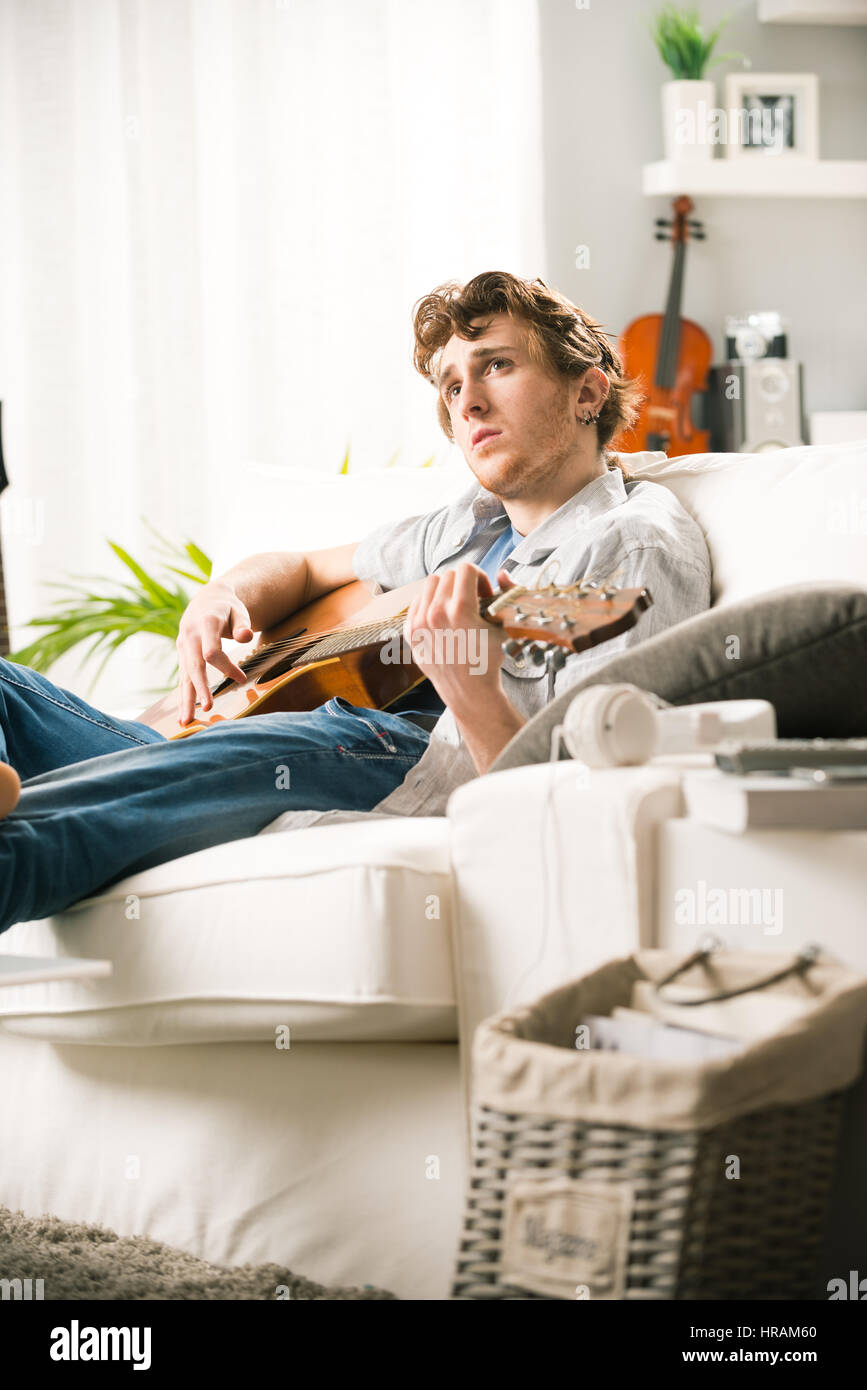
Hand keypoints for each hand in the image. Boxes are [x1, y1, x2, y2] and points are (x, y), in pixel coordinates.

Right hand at [175, 580, 253, 724]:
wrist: (205, 600)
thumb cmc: (227, 608)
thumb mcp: (238, 611)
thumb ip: (243, 624)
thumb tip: (247, 636)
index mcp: (205, 623)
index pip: (212, 651)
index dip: (227, 667)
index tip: (242, 679)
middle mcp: (190, 636)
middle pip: (194, 666)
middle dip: (200, 687)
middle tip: (208, 707)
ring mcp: (183, 646)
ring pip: (184, 675)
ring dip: (186, 699)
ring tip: (186, 722)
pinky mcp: (183, 656)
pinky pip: (183, 678)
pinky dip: (183, 697)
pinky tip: (184, 716)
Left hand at [402, 563, 508, 716]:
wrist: (469, 691)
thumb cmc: (487, 661)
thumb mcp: (501, 627)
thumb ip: (503, 595)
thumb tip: (502, 573)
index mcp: (460, 610)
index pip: (466, 569)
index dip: (480, 576)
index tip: (483, 592)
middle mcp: (436, 614)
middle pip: (448, 575)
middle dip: (463, 583)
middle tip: (472, 600)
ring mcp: (420, 624)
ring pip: (429, 585)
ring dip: (445, 589)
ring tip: (456, 606)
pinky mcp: (412, 633)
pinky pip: (416, 603)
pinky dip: (428, 603)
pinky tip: (441, 616)